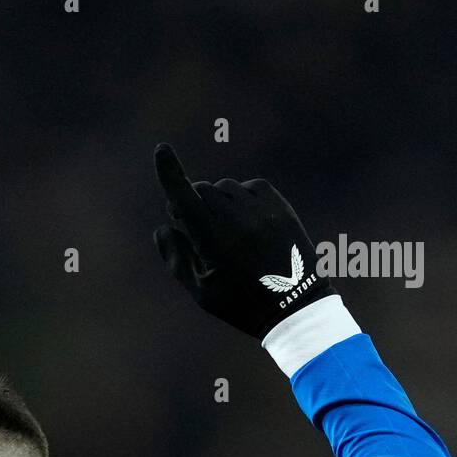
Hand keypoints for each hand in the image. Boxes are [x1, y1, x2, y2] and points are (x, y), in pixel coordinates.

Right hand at [152, 143, 332, 339]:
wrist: (295, 307)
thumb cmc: (241, 304)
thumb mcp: (201, 291)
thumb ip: (176, 257)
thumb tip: (163, 228)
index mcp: (213, 240)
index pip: (185, 196)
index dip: (170, 172)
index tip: (161, 150)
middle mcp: (238, 219)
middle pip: (202, 189)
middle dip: (191, 202)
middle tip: (192, 226)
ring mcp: (262, 211)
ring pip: (226, 187)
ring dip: (216, 200)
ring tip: (223, 228)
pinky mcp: (281, 208)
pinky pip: (252, 187)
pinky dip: (242, 197)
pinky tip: (244, 219)